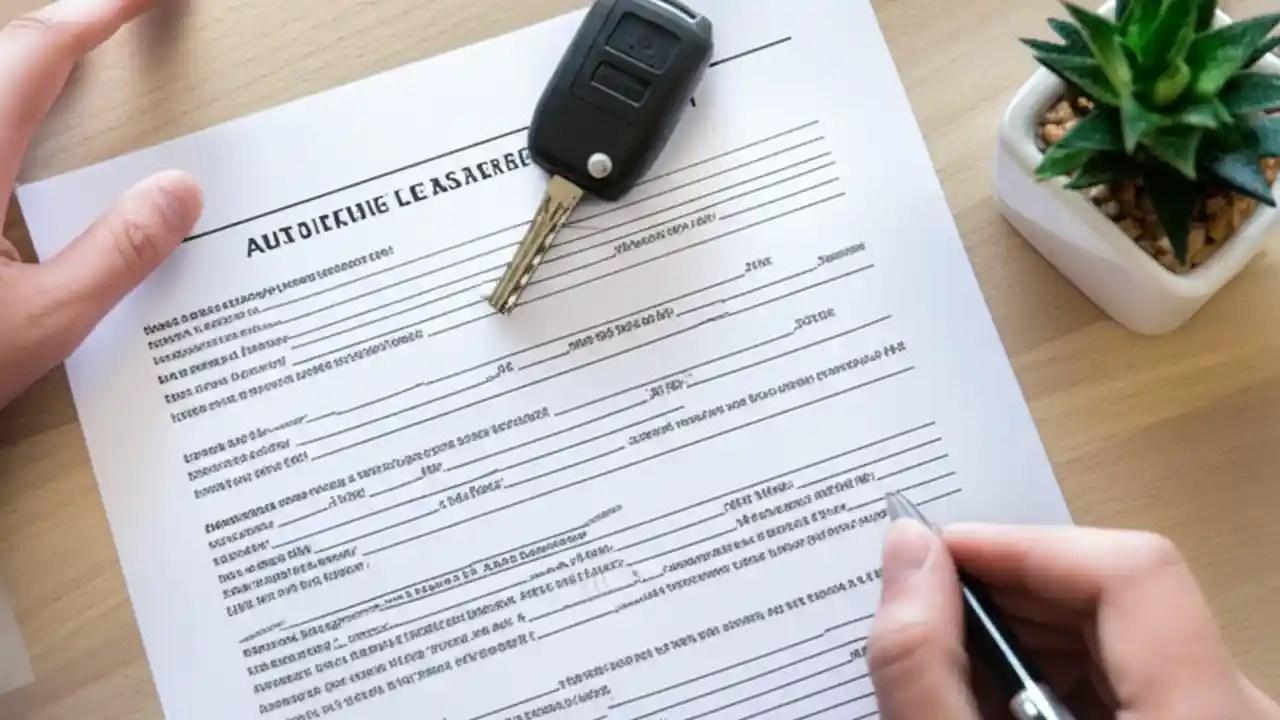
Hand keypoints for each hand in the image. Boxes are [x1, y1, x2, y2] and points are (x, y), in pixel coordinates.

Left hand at [0, 0, 200, 409]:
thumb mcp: (39, 324)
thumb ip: (117, 255)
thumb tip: (180, 193)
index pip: (38, 55)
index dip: (100, 13)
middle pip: (0, 52)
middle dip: (62, 28)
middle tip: (118, 23)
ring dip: (23, 64)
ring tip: (75, 63)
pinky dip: (5, 109)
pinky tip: (20, 141)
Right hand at [867, 521, 1279, 717]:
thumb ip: (925, 668)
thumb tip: (906, 553)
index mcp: (1197, 718)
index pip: (1132, 571)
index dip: (1025, 546)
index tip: (941, 552)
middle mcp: (1235, 711)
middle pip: (1128, 592)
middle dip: (1014, 588)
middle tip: (931, 610)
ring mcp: (1223, 719)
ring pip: (1130, 628)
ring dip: (1032, 628)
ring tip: (959, 660)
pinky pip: (1136, 666)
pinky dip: (1061, 666)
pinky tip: (1004, 695)